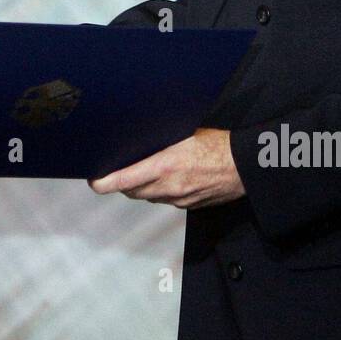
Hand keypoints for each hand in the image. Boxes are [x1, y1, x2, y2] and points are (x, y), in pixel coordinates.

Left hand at [88, 128, 244, 208]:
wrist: (245, 166)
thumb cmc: (219, 145)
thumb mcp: (186, 133)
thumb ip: (162, 140)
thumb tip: (141, 136)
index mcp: (166, 166)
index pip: (126, 179)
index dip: (106, 183)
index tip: (95, 182)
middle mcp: (170, 186)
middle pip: (133, 191)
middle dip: (122, 183)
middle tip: (114, 171)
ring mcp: (179, 199)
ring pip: (148, 196)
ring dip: (140, 187)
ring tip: (140, 172)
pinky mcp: (188, 206)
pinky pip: (165, 200)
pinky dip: (159, 191)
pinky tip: (165, 178)